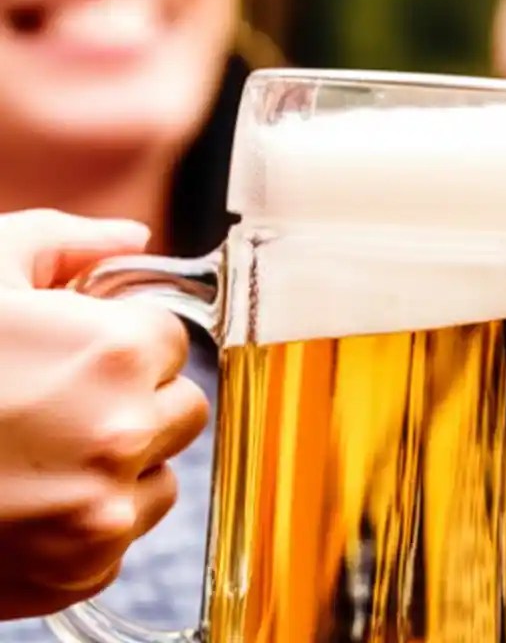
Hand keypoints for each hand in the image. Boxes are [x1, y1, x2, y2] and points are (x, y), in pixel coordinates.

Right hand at [0, 210, 208, 619]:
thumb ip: (64, 241)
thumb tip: (132, 235)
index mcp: (115, 353)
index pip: (172, 341)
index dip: (120, 343)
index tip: (74, 356)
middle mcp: (125, 435)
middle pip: (182, 410)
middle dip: (134, 402)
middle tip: (55, 405)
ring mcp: (105, 512)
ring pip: (160, 477)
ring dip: (118, 468)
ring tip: (32, 457)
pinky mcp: (84, 571)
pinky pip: (121, 535)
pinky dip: (84, 524)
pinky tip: (22, 504)